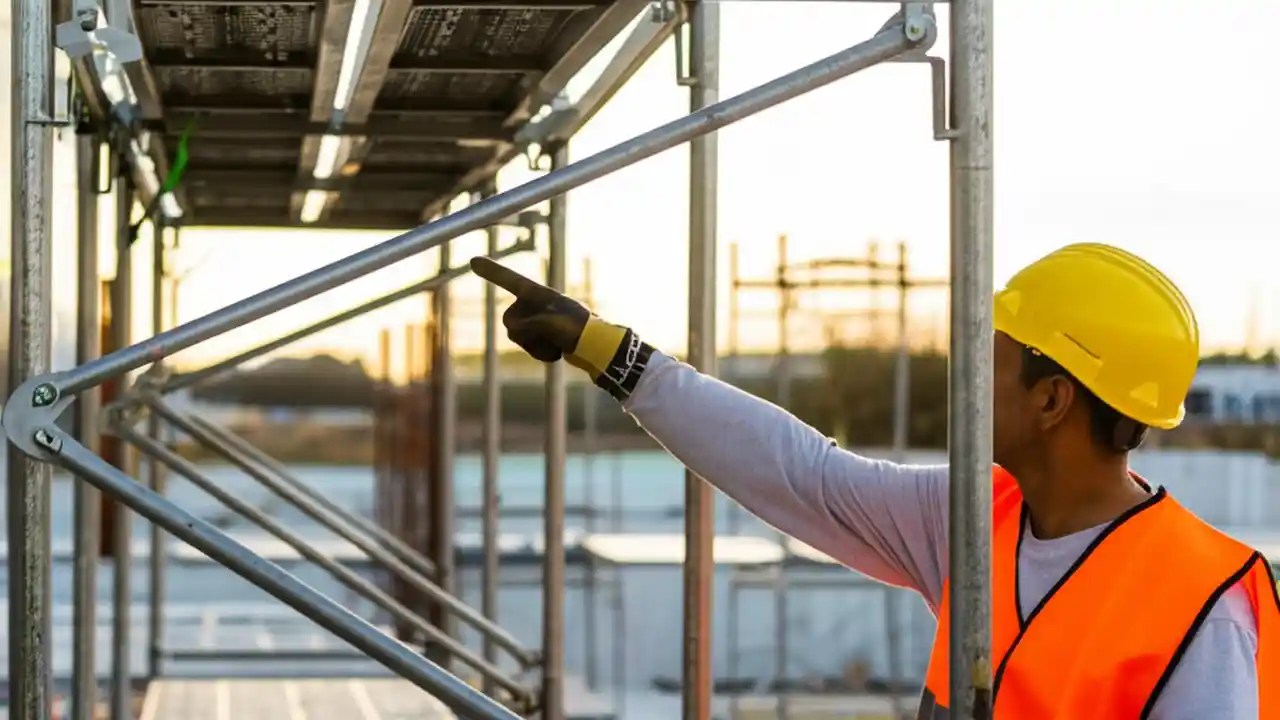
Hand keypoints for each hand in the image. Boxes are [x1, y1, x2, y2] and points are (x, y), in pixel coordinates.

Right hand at [469, 256, 589, 362]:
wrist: (597, 347)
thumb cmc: (576, 329)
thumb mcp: (549, 323)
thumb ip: (525, 324)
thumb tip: (514, 330)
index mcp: (538, 293)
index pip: (509, 280)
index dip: (491, 271)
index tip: (473, 261)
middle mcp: (534, 303)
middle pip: (509, 321)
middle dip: (526, 333)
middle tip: (552, 334)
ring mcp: (537, 319)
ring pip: (516, 337)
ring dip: (535, 346)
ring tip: (558, 343)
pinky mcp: (542, 335)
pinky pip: (528, 346)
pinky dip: (542, 353)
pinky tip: (558, 351)